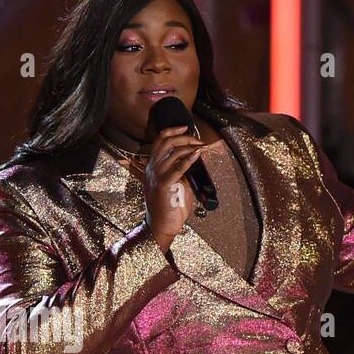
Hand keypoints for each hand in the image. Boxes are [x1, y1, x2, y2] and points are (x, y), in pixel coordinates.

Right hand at [142, 124, 205, 249]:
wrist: (162, 225)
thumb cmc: (170, 206)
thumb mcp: (176, 183)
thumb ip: (181, 169)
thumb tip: (196, 155)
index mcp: (152, 166)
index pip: (159, 140)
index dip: (172, 130)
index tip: (185, 127)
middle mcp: (151, 168)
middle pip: (166, 142)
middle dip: (185, 137)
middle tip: (198, 140)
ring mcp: (156, 176)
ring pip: (173, 152)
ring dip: (190, 146)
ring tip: (201, 147)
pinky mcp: (163, 185)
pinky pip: (178, 167)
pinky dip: (189, 159)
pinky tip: (198, 154)